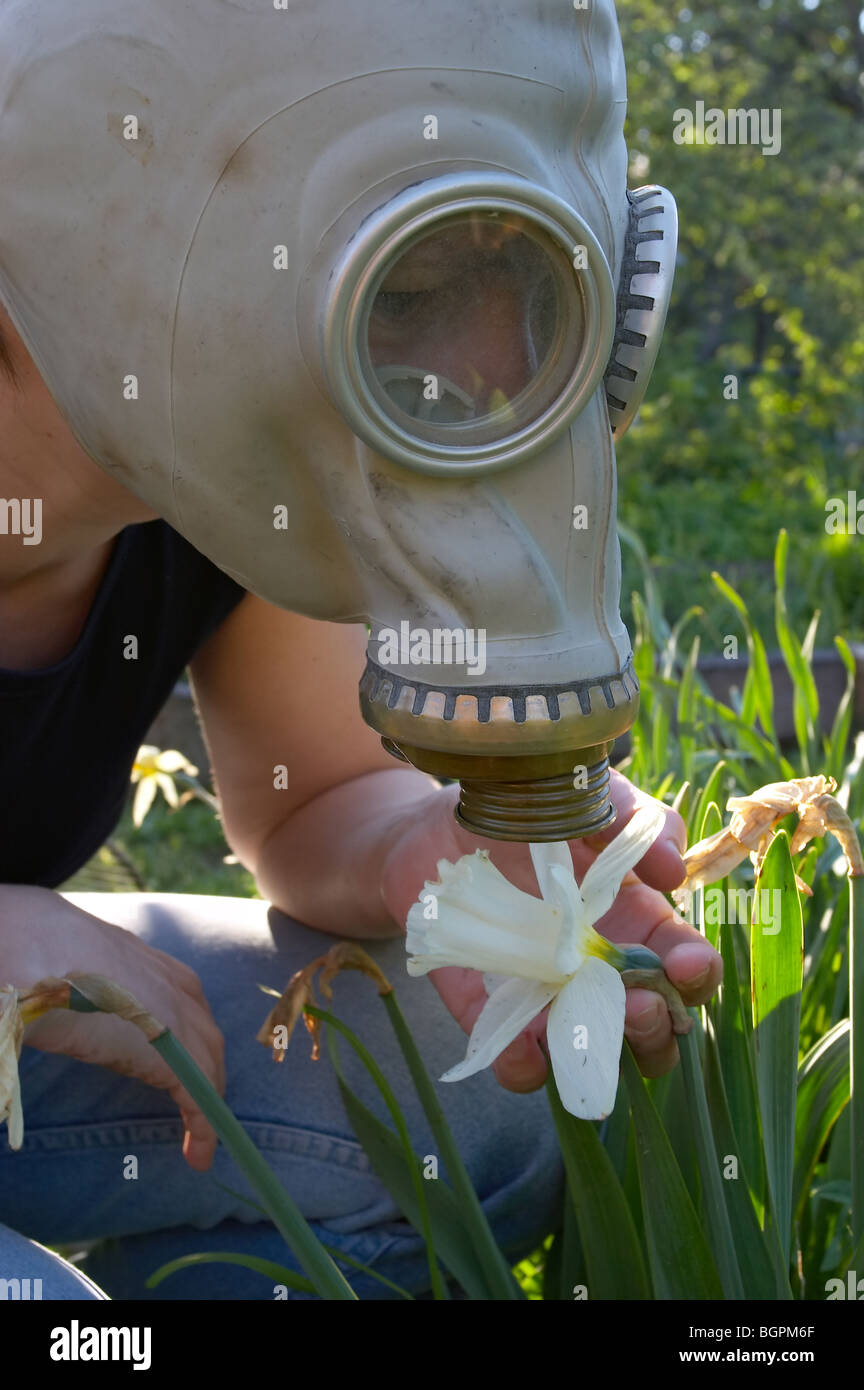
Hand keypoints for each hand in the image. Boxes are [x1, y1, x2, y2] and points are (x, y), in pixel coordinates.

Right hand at [3, 886, 223, 1169]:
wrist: (34, 947)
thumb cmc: (36, 948)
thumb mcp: (71, 962)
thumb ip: (86, 985)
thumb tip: (61, 998)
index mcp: (149, 964)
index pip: (183, 1000)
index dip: (186, 1032)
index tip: (180, 1056)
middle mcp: (172, 986)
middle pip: (204, 1033)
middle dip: (205, 1067)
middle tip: (197, 1101)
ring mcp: (178, 1017)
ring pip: (206, 1064)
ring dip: (205, 1100)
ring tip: (200, 1138)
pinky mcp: (170, 1053)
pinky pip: (198, 1096)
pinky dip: (204, 1128)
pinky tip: (199, 1156)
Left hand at [379, 770, 721, 1091]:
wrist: (436, 827)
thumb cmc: (528, 810)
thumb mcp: (590, 798)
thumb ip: (638, 821)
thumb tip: (674, 868)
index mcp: (638, 922)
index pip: (687, 967)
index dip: (696, 973)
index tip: (685, 964)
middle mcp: (600, 971)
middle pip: (654, 1028)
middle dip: (657, 1027)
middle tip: (637, 1002)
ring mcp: (550, 997)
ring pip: (597, 1056)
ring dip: (604, 1057)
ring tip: (587, 1027)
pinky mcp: (494, 1012)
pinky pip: (520, 1063)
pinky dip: (527, 1068)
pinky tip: (526, 1050)